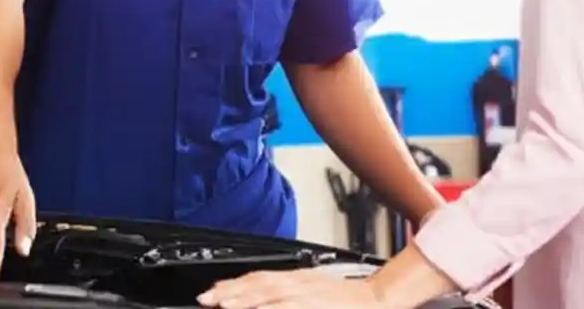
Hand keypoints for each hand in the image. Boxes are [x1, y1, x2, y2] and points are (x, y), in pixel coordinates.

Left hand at [197, 268, 388, 308]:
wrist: (376, 300)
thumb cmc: (346, 300)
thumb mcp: (314, 289)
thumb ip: (289, 295)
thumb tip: (266, 301)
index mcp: (298, 278)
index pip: (259, 278)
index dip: (234, 284)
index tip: (214, 291)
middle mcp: (300, 283)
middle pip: (259, 283)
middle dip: (230, 291)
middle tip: (207, 298)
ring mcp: (308, 294)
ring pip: (270, 293)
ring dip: (245, 298)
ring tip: (223, 304)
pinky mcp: (316, 305)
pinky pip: (290, 306)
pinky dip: (273, 308)